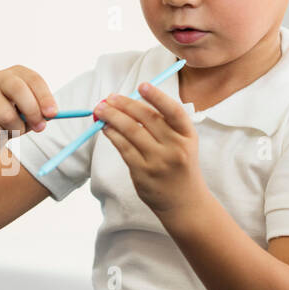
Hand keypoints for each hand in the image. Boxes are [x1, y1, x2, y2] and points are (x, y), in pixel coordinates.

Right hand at [0, 66, 58, 136]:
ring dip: (16, 129)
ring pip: (6, 115)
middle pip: (18, 89)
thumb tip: (49, 115)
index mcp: (18, 73)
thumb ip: (42, 113)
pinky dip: (1, 135)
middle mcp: (0, 77)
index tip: (53, 114)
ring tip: (15, 130)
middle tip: (40, 128)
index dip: (45, 97)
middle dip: (32, 111)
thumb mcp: (32, 112)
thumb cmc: (15, 116)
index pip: (34, 80)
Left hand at [94, 82, 204, 218]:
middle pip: (147, 118)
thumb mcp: (182, 144)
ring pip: (131, 132)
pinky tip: (105, 127)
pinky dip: (112, 135)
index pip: (174, 111)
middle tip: (110, 97)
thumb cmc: (180, 167)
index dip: (157, 97)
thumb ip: (164, 125)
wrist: (185, 203)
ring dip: (113, 117)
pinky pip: (124, 148)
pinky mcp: (143, 173)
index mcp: (188, 136)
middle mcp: (175, 148)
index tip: (142, 85)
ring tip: (100, 109)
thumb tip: (130, 103)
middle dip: (125, 105)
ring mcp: (159, 161)